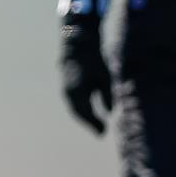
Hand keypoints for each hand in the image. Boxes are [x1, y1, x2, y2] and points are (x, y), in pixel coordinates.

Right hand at [60, 16, 113, 135]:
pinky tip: (88, 111)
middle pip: (79, 113)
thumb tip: (110, 112)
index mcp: (78, 91)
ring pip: (74, 108)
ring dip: (84, 117)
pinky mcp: (66, 85)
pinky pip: (73, 102)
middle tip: (101, 131)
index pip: (87, 113)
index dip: (95, 124)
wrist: (77, 44)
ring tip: (95, 123)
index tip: (104, 132)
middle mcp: (69, 92)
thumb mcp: (105, 77)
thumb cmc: (94, 60)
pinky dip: (81, 109)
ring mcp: (65, 89)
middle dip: (89, 123)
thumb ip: (108, 96)